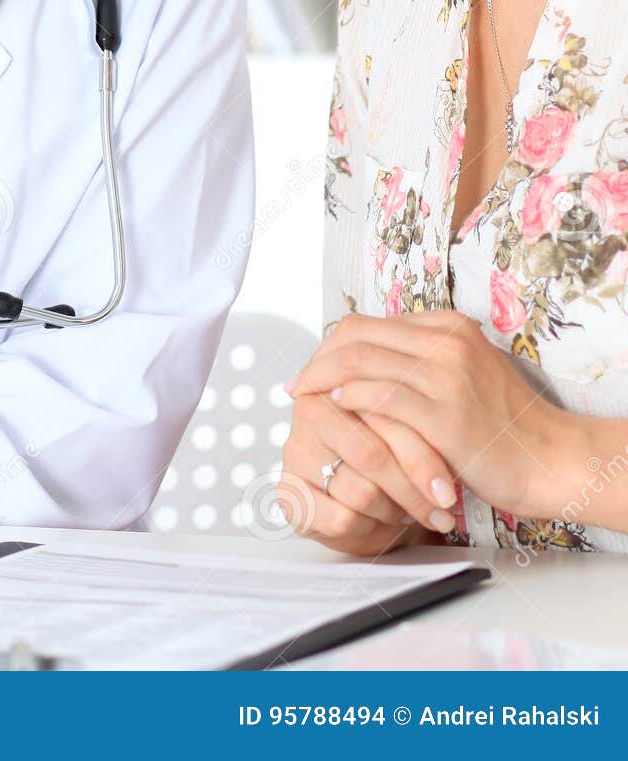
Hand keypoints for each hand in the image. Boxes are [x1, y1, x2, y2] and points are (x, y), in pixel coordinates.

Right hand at [279, 390, 452, 555]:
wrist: (361, 499)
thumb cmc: (389, 459)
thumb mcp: (411, 432)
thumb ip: (418, 424)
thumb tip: (446, 432)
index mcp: (342, 384)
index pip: (384, 420)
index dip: (422, 457)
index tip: (448, 487)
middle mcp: (311, 413)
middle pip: (372, 456)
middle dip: (413, 490)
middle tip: (441, 508)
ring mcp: (296, 452)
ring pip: (361, 492)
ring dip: (393, 509)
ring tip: (406, 509)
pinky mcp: (289, 491)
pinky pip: (341, 517)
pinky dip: (367, 527)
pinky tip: (374, 520)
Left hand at [289, 311, 578, 520]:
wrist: (550, 459)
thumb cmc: (501, 426)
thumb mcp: (458, 377)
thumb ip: (416, 363)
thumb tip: (361, 364)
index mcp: (448, 327)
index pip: (365, 324)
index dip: (327, 348)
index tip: (310, 371)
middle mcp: (447, 341)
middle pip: (354, 336)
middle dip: (315, 361)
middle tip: (297, 387)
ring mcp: (447, 375)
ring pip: (359, 362)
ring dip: (321, 381)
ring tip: (303, 401)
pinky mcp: (444, 413)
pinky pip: (379, 397)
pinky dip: (348, 401)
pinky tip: (335, 411)